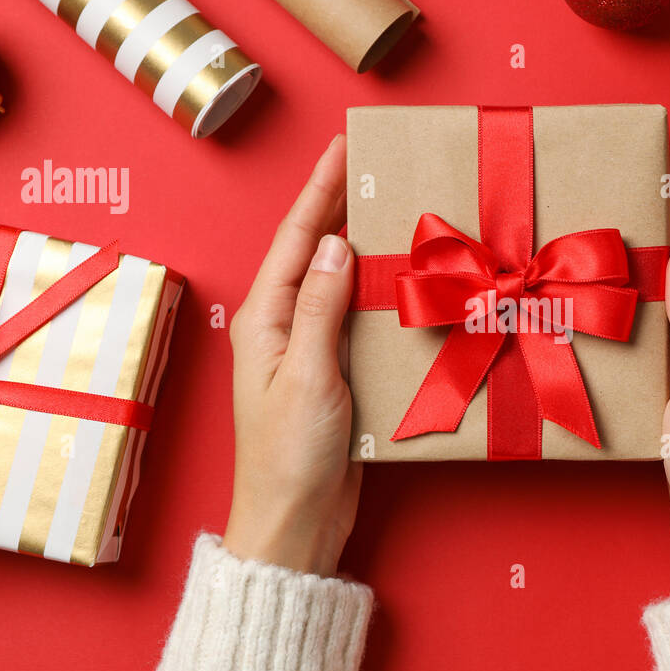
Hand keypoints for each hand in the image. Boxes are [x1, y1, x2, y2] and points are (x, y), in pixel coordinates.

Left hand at [223, 135, 361, 575]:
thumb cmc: (290, 456)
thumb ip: (320, 307)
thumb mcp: (307, 374)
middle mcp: (283, 328)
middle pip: (314, 252)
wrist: (295, 524)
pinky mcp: (334, 376)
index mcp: (265, 320)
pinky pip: (357, 320)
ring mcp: (309, 352)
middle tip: (376, 165)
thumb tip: (332, 242)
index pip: (294, 238)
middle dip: (341, 206)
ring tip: (395, 210)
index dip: (321, 190)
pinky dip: (378, 294)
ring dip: (363, 247)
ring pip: (339, 283)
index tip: (345, 146)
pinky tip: (403, 282)